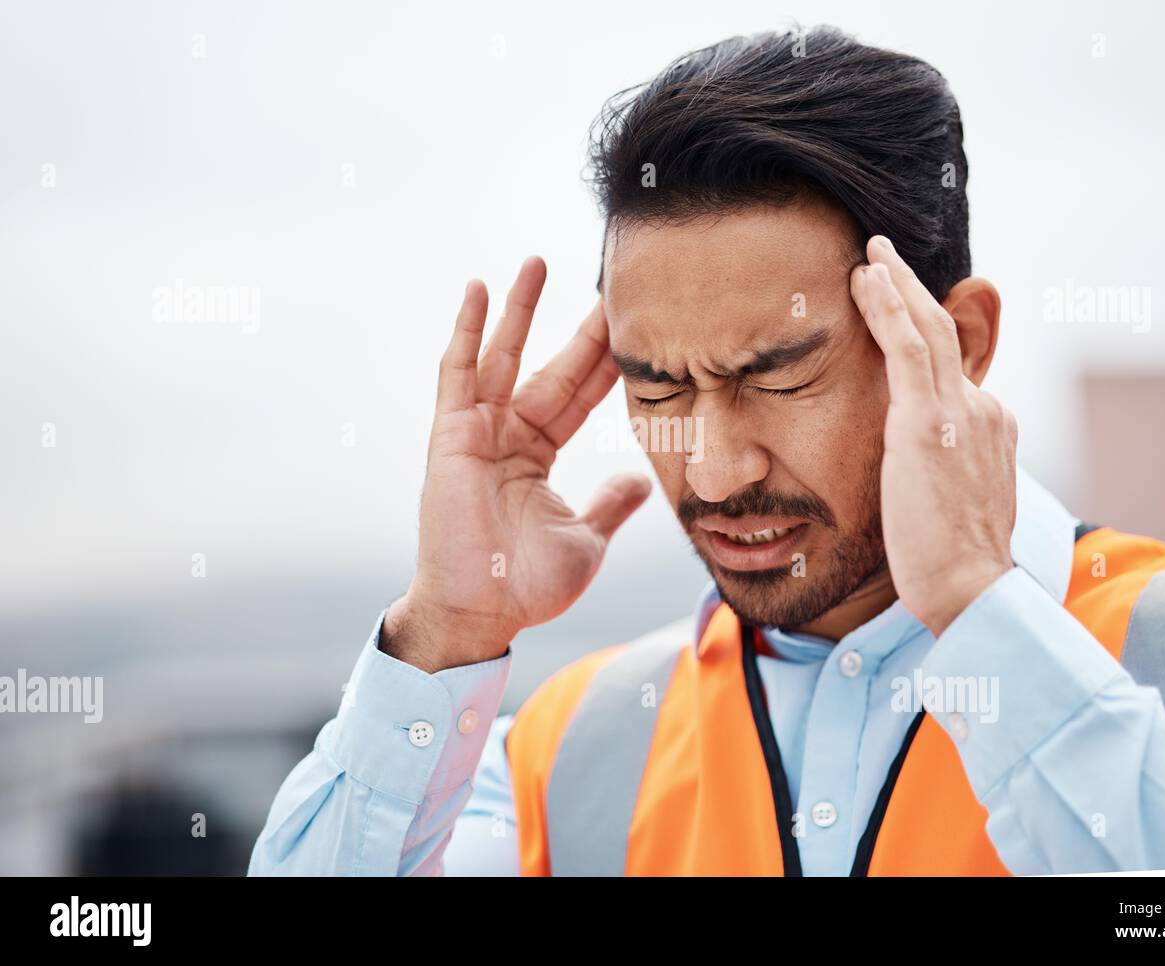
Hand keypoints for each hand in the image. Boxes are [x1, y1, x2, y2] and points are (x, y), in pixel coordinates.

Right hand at [383, 257, 651, 671]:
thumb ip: (611, 504)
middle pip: (552, 367)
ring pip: (503, 357)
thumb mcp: (586, 539)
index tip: (635, 325)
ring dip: (519, 309)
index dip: (606, 361)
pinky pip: (458, 373)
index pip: (581, 395)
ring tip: (538, 262)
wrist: (482, 612)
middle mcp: (508, 436)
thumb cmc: (526, 585)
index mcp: (538, 456)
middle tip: (606, 284)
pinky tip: (477, 289)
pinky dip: (466, 330)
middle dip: (578, 328)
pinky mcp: (451, 435)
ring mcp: (478, 432)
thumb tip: (641, 481)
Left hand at [849, 236, 1015, 636]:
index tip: (901, 309)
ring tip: (870, 254)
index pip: (951, 369)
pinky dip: (888, 306)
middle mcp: (982, 409)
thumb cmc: (954, 563)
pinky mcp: (928, 422)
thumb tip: (916, 464)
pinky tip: (866, 279)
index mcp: (989, 426)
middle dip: (913, 290)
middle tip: (884, 255)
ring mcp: (960, 412)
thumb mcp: (954, 502)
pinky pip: (907, 347)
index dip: (924, 332)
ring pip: (927, 329)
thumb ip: (941, 469)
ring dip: (896, 285)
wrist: (972, 588)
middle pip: (945, 335)